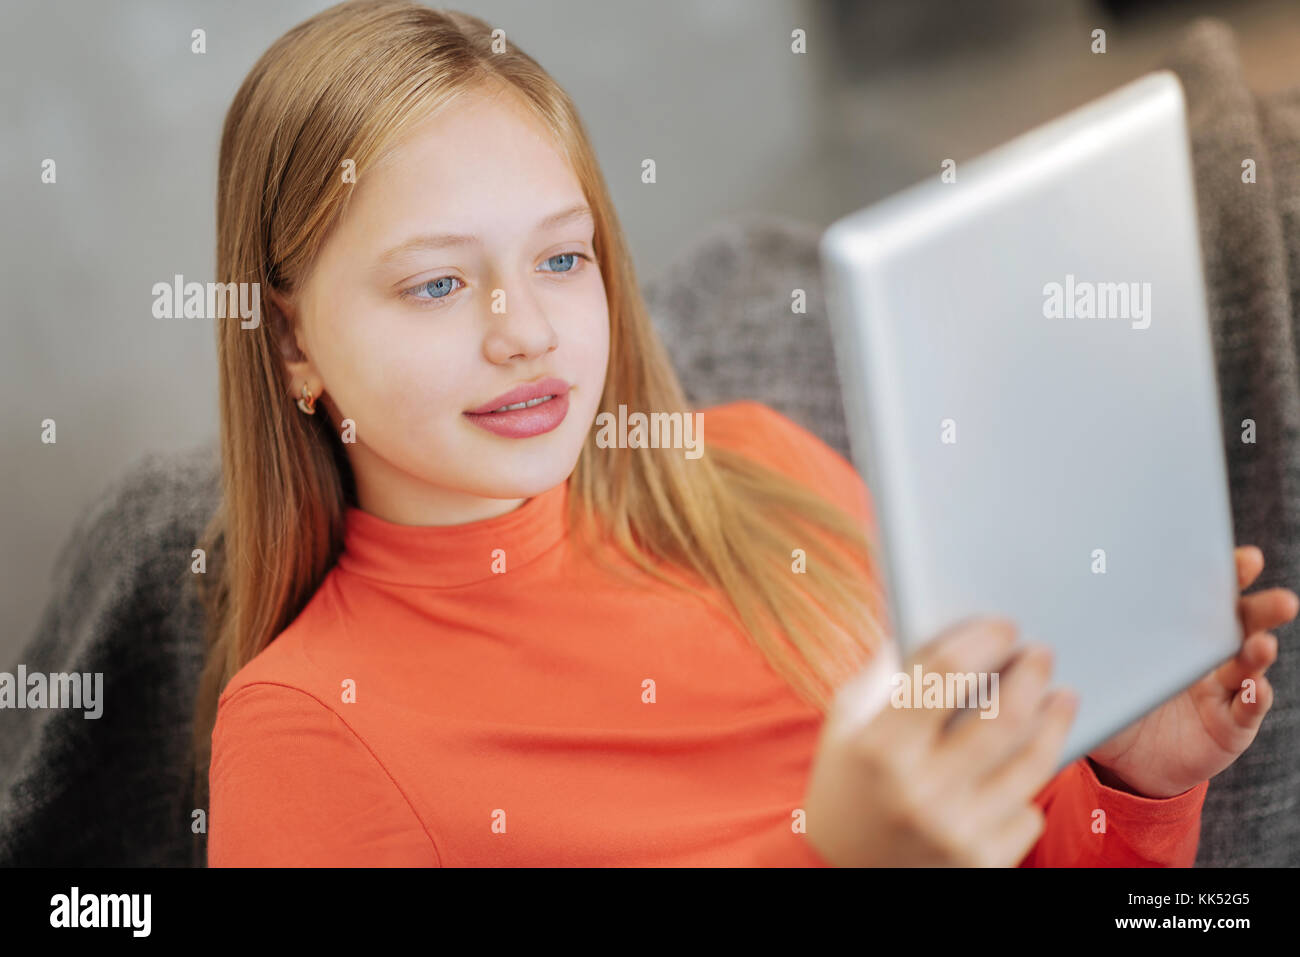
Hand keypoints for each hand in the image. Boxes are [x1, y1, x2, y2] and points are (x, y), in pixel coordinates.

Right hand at [804, 617, 1077, 865]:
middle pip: (1002, 714)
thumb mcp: (845, 724)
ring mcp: (955, 832)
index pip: (945, 672)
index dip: (982, 639)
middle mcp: (919, 790)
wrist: (839, 876)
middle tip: (1041, 653)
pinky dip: (1028, 784)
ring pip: (1032, 762)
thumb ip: (886, 672)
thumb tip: (941, 625)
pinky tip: (1025, 764)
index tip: (1005, 625)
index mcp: (878, 746)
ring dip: (1055, 720)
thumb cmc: (846, 784)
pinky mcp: (982, 864)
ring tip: (1061, 696)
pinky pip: (1030, 810)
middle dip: (1031, 673)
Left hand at [1087, 546, 1297, 797]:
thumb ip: (1087, 641)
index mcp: (1178, 629)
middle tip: (1279, 600)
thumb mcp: (1098, 667)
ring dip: (1260, 652)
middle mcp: (1209, 654)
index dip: (1227, 574)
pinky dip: (1253, 699)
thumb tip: (1053, 609)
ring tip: (1262, 645)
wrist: (1129, 762)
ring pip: (1249, 664)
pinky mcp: (1230, 726)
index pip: (1206, 594)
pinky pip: (1246, 710)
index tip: (1243, 558)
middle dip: (1260, 608)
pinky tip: (1255, 689)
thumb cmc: (1115, 700)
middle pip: (1241, 623)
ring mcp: (1223, 689)